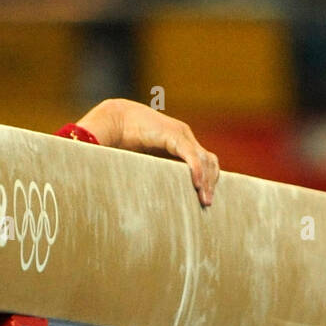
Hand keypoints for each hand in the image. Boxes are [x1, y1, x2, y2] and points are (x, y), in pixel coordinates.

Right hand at [74, 98, 219, 205]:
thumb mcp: (150, 162)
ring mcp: (181, 134)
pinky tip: (197, 185)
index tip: (205, 198)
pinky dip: (196, 171)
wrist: (115, 122)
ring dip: (207, 181)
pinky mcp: (174, 135)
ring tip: (204, 200)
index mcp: (180, 142)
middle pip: (209, 161)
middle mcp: (184, 137)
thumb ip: (161, 174)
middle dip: (211, 183)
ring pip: (204, 159)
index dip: (209, 179)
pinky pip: (191, 155)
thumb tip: (160, 198)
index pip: (204, 161)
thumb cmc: (125, 143)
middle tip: (207, 204)